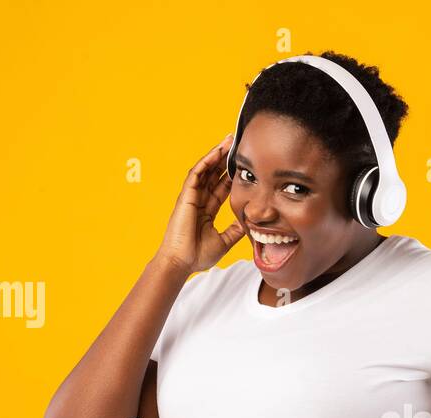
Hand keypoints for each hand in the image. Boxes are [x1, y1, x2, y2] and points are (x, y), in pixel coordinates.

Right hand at [155, 134, 245, 274]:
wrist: (181, 263)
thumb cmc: (197, 256)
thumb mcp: (225, 241)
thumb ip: (235, 230)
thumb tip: (249, 223)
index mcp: (205, 212)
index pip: (220, 188)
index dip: (231, 176)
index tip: (243, 166)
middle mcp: (198, 202)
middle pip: (213, 175)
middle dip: (225, 160)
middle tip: (237, 144)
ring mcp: (190, 198)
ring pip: (204, 170)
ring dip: (216, 155)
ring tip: (228, 140)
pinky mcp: (185, 196)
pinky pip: (196, 174)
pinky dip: (206, 162)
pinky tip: (216, 152)